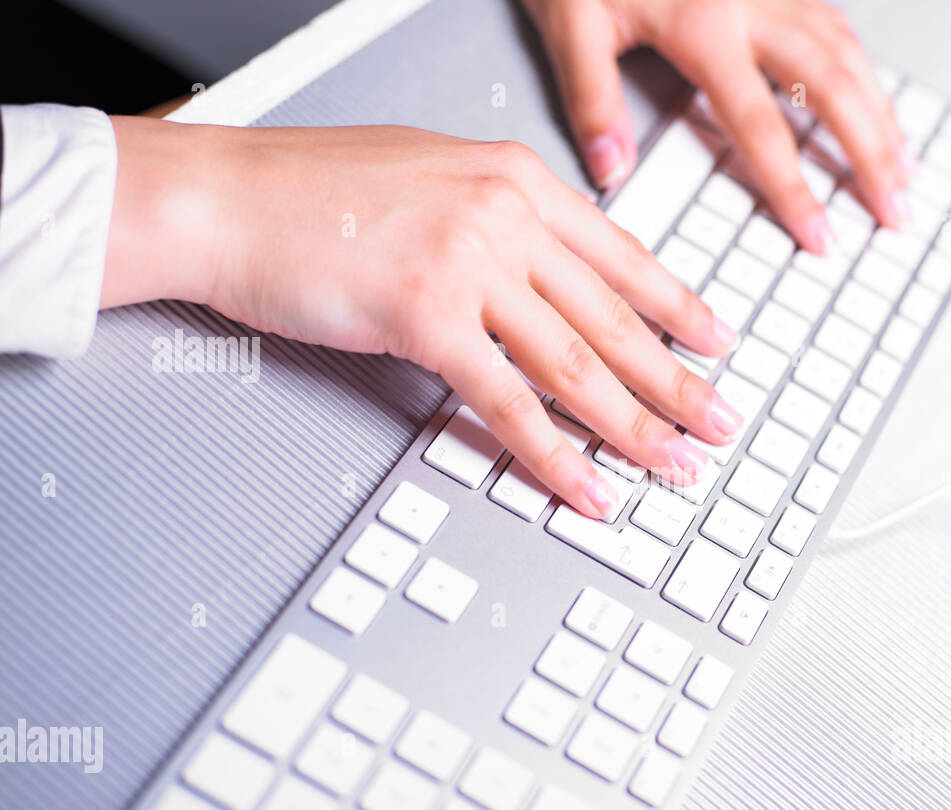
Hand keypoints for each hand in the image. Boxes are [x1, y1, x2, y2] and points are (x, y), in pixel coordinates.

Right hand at [102, 118, 742, 518]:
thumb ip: (500, 221)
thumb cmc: (312, 191)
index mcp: (515, 179)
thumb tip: (547, 274)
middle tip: (722, 423)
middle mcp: (506, 216)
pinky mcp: (427, 318)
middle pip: (616, 319)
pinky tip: (589, 488)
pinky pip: (509, 404)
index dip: (678, 309)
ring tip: (679, 464)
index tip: (717, 345)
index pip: (622, 257)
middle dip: (679, 382)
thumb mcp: (431, 178)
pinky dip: (555, 457)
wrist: (226, 196)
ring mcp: (471, 264)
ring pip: (578, 365)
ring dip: (637, 426)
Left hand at [523, 0, 910, 248]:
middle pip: (828, 88)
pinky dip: (864, 71)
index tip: (821, 236)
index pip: (759, 126)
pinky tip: (877, 102)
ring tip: (903, 169)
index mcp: (701, 24)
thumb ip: (591, 97)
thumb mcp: (570, 21)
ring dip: (881, 114)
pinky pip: (836, 24)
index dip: (794, 188)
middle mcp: (751, 0)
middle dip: (868, 155)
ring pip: (845, 52)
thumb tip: (612, 170)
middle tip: (895, 211)